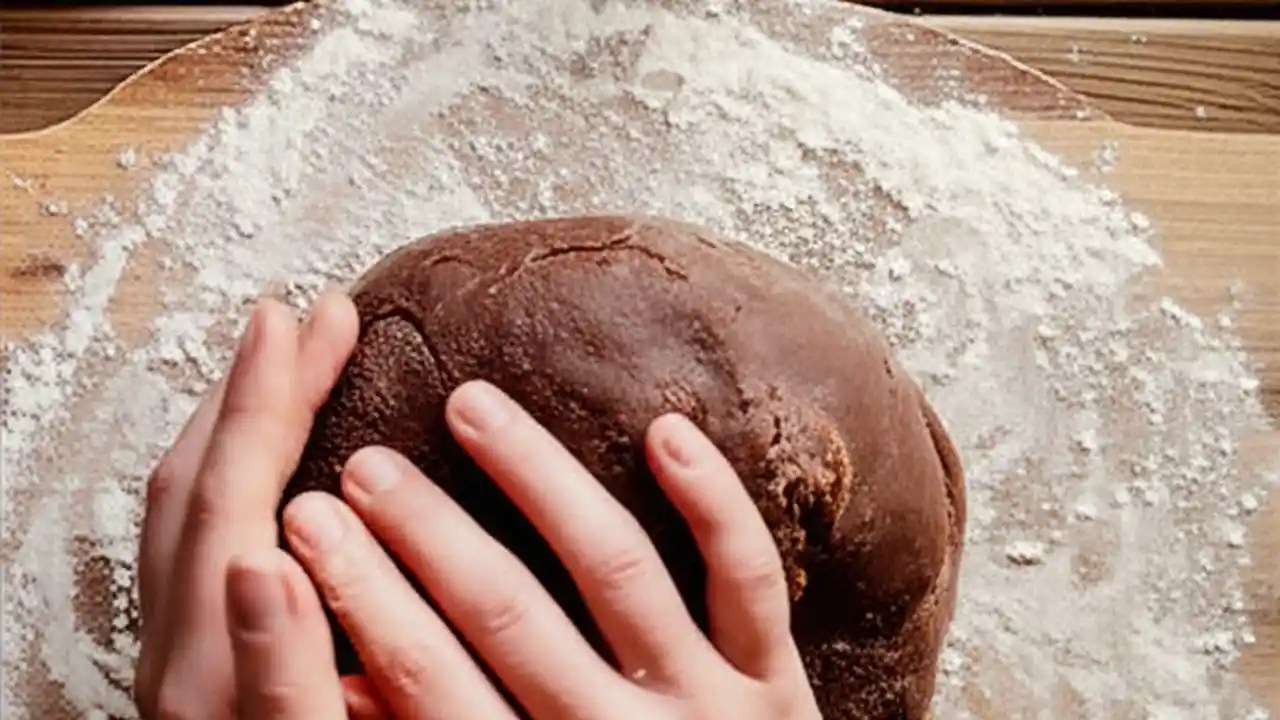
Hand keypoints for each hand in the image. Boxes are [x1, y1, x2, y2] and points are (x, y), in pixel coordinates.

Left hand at [134, 293, 378, 718]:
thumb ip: (278, 672)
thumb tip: (262, 564)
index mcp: (204, 663)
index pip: (231, 498)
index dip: (269, 400)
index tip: (307, 320)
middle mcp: (175, 648)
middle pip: (197, 484)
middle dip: (253, 386)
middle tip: (306, 318)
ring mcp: (177, 653)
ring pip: (185, 507)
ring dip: (237, 419)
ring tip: (288, 365)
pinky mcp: (196, 664)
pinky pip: (194, 535)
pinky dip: (233, 469)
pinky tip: (277, 467)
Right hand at [283, 380, 822, 719]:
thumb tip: (343, 683)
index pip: (429, 681)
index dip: (363, 596)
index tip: (305, 522)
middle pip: (508, 614)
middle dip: (427, 534)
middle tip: (366, 464)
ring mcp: (705, 708)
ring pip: (615, 568)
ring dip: (538, 480)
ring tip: (472, 409)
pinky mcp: (777, 687)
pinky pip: (750, 579)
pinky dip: (713, 502)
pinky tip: (665, 429)